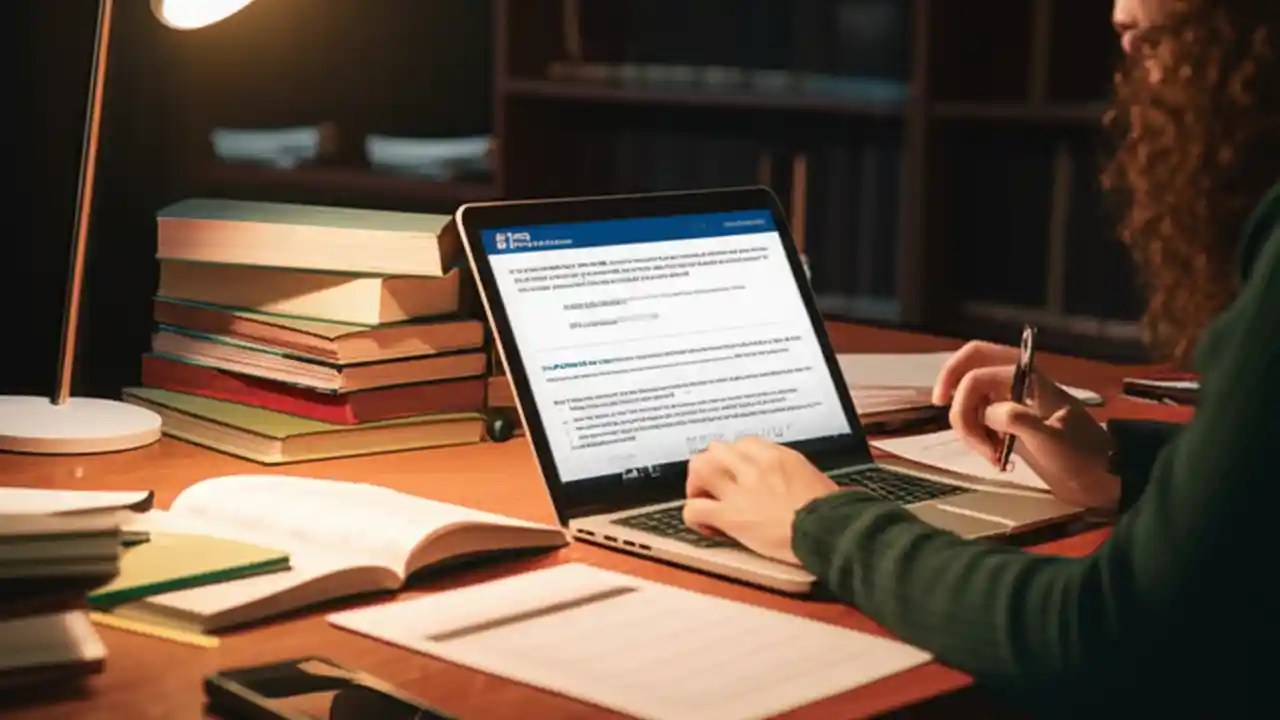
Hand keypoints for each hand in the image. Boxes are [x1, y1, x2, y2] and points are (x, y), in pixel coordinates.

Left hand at [683, 437, 839, 563]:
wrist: (829, 530)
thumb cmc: (829, 511)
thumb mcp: (812, 477)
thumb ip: (788, 471)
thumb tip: (780, 478)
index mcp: (777, 456)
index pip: (743, 443)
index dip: (734, 458)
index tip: (735, 472)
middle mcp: (755, 466)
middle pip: (716, 449)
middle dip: (710, 465)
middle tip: (712, 483)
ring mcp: (741, 489)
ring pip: (700, 469)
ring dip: (696, 484)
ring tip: (702, 498)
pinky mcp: (731, 515)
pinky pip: (695, 508)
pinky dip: (693, 516)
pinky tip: (703, 525)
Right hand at [933, 341, 1119, 511]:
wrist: (1104, 479)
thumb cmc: (1083, 457)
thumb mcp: (1052, 440)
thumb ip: (1017, 420)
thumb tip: (988, 413)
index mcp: (1030, 381)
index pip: (979, 374)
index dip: (958, 390)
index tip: (950, 419)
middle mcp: (1018, 384)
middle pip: (973, 363)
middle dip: (951, 381)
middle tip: (939, 406)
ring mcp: (1014, 403)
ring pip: (972, 395)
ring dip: (966, 421)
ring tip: (987, 453)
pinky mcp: (1013, 423)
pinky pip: (980, 416)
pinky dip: (976, 433)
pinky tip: (992, 456)